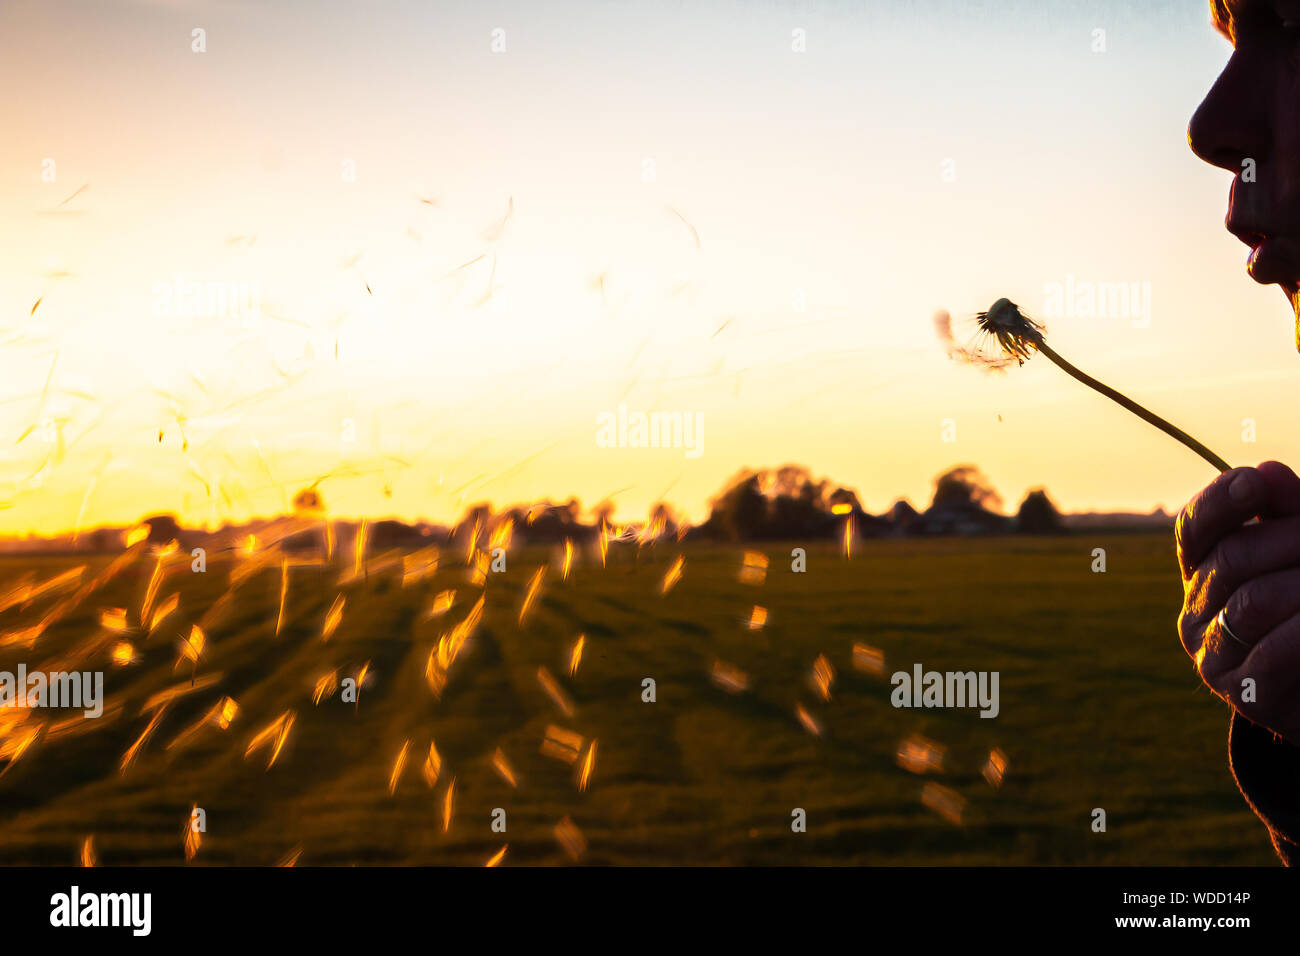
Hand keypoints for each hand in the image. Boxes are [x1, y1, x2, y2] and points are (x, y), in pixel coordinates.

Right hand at [1177, 461, 1299, 745]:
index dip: (1219, 500)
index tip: (1255, 481)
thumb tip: (1267, 471)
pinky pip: (1273, 651)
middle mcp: (1196, 610)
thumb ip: (1288, 513)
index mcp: (1206, 571)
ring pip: (1253, 602)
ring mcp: (1212, 654)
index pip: (1195, 527)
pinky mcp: (1242, 693)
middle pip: (1233, 557)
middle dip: (1291, 539)